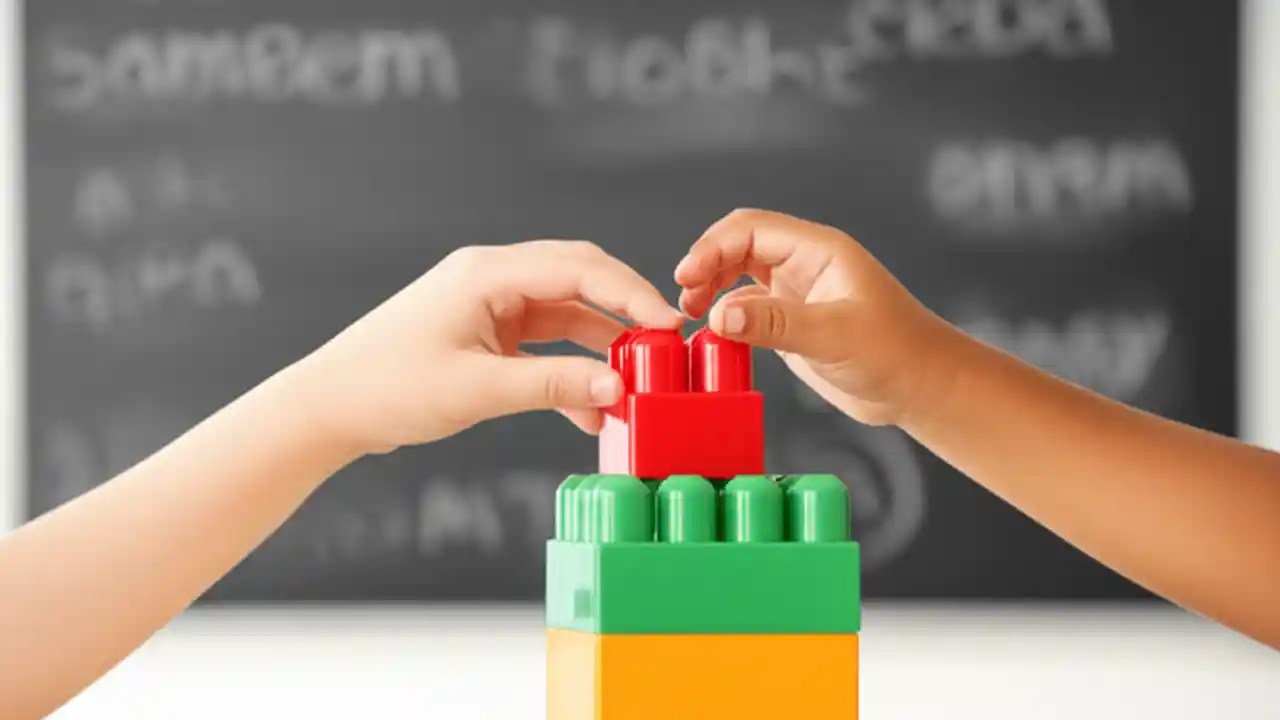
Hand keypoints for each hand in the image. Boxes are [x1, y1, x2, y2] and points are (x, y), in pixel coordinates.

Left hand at [296, 240, 682, 454]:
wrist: (328, 407)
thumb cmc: (388, 389)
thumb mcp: (478, 389)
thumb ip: (552, 386)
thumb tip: (617, 387)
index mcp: (487, 273)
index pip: (578, 269)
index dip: (631, 294)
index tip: (670, 327)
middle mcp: (492, 278)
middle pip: (579, 279)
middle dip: (625, 310)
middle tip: (667, 345)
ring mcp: (489, 305)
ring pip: (565, 313)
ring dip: (600, 343)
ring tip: (637, 380)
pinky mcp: (485, 333)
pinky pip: (544, 343)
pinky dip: (569, 369)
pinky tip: (591, 408)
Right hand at [676, 209, 961, 426]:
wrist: (920, 386)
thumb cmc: (897, 352)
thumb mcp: (834, 336)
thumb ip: (776, 324)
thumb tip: (721, 315)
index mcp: (818, 250)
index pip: (751, 230)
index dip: (712, 247)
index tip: (686, 275)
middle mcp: (803, 264)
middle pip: (738, 245)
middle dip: (706, 265)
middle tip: (683, 297)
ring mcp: (796, 292)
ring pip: (738, 274)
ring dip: (711, 288)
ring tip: (692, 314)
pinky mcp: (791, 321)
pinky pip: (747, 307)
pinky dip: (725, 316)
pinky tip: (714, 335)